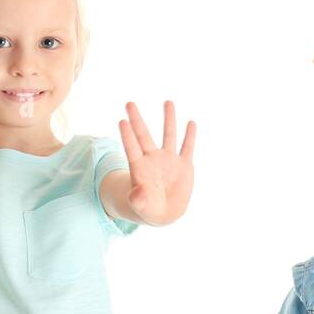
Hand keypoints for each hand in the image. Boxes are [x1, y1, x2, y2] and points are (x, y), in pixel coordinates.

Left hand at [117, 100, 195, 223]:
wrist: (164, 211)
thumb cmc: (148, 208)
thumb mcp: (141, 206)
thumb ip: (137, 199)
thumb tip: (136, 194)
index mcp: (139, 167)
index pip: (131, 148)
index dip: (127, 135)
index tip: (122, 121)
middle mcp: (152, 159)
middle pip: (144, 135)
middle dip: (137, 119)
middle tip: (129, 103)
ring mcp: (168, 160)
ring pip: (169, 135)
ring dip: (168, 119)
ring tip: (167, 102)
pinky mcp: (183, 165)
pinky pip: (187, 148)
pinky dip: (190, 136)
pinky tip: (191, 123)